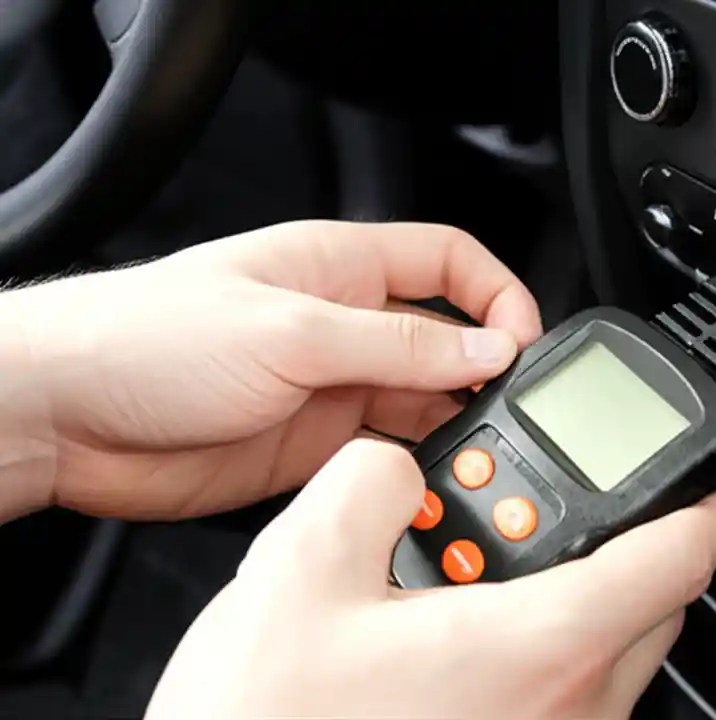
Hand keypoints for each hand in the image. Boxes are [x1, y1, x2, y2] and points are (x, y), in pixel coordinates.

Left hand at [0, 221, 540, 519]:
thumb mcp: (291, 331)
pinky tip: (427, 481)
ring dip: (454, 426)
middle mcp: (344, 326)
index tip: (524, 342)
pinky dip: (415, 469)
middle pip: (448, 339)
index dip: (497, 295)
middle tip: (508, 411)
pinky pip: (387, 453)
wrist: (65, 415)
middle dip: (485, 371)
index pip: (450, 262)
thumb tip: (487, 346)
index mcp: (341, 268)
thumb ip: (398, 343)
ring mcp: (330, 388)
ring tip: (472, 451)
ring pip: (423, 402)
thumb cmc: (147, 338)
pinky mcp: (313, 446)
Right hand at [146, 439, 715, 719]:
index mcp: (542, 647)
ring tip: (481, 577)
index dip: (705, 507)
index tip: (710, 484)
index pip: (678, 560)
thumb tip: (391, 465)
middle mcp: (571, 712)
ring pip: (612, 658)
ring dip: (576, 605)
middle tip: (555, 512)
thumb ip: (367, 482)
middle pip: (653, 606)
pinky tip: (462, 646)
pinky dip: (545, 660)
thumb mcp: (297, 573)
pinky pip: (571, 705)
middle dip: (622, 545)